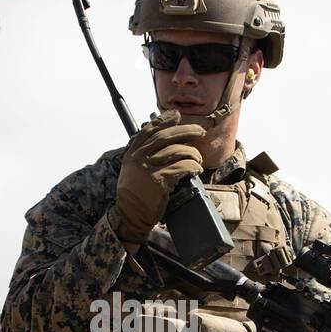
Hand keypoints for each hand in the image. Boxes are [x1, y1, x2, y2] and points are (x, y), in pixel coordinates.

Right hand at [110, 110, 205, 244]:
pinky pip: (181, 166)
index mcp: (132, 153)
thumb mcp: (133, 171)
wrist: (130, 216)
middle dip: (186, 130)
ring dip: (192, 153)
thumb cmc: (135, 195)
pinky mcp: (159, 180)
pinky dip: (192, 166)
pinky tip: (196, 169)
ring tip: (198, 158)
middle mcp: (138, 157)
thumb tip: (166, 144)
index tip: (176, 115)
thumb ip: (144, 156)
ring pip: (176, 151)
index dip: (164, 120)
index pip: (149, 130)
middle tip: (200, 131)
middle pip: (165, 136)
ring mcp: (148, 168)